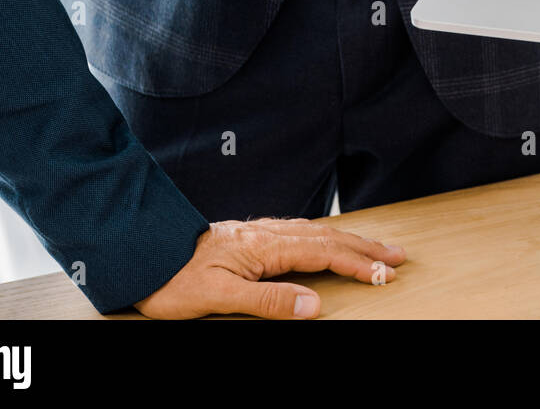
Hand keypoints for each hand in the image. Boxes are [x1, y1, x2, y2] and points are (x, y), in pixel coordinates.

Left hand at [134, 218, 406, 318]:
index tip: (386, 272)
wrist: (142, 252)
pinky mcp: (248, 237)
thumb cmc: (173, 278)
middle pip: (328, 237)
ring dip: (348, 239)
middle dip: (366, 246)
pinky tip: (323, 240)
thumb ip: (268, 301)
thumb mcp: (219, 298)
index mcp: (264, 246)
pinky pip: (298, 232)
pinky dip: (324, 236)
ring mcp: (257, 234)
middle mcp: (265, 234)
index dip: (358, 263)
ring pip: (315, 232)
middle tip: (398, 254)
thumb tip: (314, 306)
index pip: (324, 253)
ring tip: (372, 246)